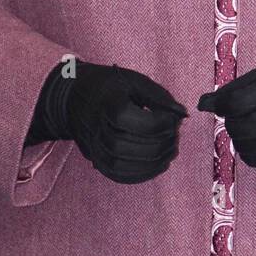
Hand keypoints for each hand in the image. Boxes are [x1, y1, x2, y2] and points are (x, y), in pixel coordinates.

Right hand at [67, 63, 187, 183]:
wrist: (73, 96)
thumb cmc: (108, 86)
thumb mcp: (134, 81)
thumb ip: (158, 97)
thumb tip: (181, 114)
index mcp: (107, 103)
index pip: (134, 121)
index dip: (160, 122)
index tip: (173, 117)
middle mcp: (96, 127)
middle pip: (127, 145)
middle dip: (158, 144)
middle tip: (175, 136)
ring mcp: (93, 145)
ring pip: (121, 164)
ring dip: (152, 162)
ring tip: (170, 151)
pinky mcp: (95, 159)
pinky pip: (117, 175)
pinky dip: (140, 174)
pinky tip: (157, 164)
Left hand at [197, 59, 255, 168]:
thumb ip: (233, 89)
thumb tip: (202, 104)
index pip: (241, 100)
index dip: (224, 103)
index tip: (222, 102)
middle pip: (246, 126)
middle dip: (233, 121)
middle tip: (237, 114)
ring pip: (250, 146)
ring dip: (239, 137)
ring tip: (246, 124)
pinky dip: (248, 151)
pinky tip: (252, 138)